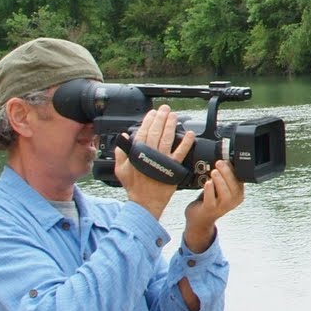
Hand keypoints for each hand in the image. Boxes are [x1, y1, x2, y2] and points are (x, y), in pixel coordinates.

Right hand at [116, 105, 191, 219]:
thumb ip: (120, 152)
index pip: (143, 132)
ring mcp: (162, 159)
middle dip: (161, 118)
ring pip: (167, 138)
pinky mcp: (173, 167)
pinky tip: (190, 134)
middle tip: (165, 109)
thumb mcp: (120, 169)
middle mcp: (150, 154)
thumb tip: (123, 136)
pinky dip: (186, 143)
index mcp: (137, 152)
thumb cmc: (134, 186)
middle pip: (156, 132)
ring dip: (171, 125)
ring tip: (174, 116)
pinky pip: (181, 153)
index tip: (152, 113)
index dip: (148, 121)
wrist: (145, 201)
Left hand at [184, 160, 244, 251]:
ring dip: (220, 182)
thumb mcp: (220, 187)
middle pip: (235, 187)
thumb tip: (225, 160)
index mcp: (237, 194)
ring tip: (214, 172)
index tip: (227, 160)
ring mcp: (222, 207)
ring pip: (225, 194)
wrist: (199, 218)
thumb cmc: (210, 201)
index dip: (234, 170)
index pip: (240, 180)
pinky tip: (207, 183)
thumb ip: (224, 177)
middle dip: (227, 173)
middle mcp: (232, 201)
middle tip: (220, 163)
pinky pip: (211, 200)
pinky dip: (209, 191)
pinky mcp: (210, 209)